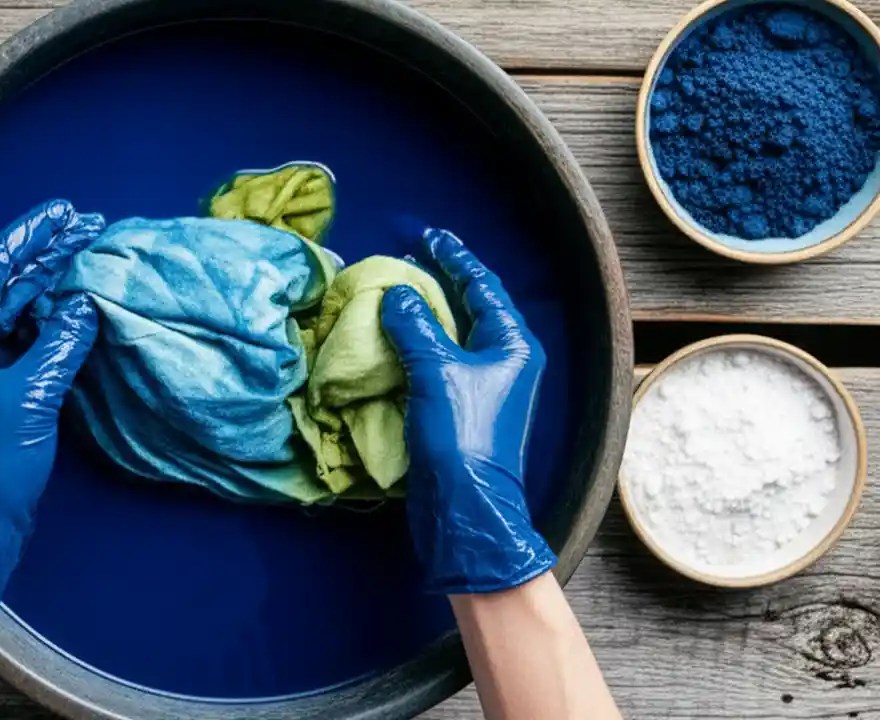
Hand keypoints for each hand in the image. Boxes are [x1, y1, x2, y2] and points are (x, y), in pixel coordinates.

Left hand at [0, 200, 103, 633]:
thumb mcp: (32, 397)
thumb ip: (59, 343)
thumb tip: (82, 306)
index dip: (28, 236)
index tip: (63, 211)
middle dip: (42, 254)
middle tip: (85, 226)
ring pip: (5, 309)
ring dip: (44, 284)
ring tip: (84, 253)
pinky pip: (10, 340)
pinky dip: (40, 321)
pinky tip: (71, 303)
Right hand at [381, 227, 555, 594]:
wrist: (465, 506)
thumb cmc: (462, 435)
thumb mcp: (437, 371)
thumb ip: (415, 326)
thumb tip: (399, 293)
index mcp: (513, 345)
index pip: (484, 286)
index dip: (455, 258)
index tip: (430, 237)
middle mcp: (505, 362)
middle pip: (470, 309)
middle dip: (438, 284)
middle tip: (408, 260)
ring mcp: (484, 388)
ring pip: (451, 338)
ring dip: (422, 317)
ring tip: (394, 295)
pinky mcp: (460, 411)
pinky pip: (437, 364)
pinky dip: (414, 348)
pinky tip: (390, 341)